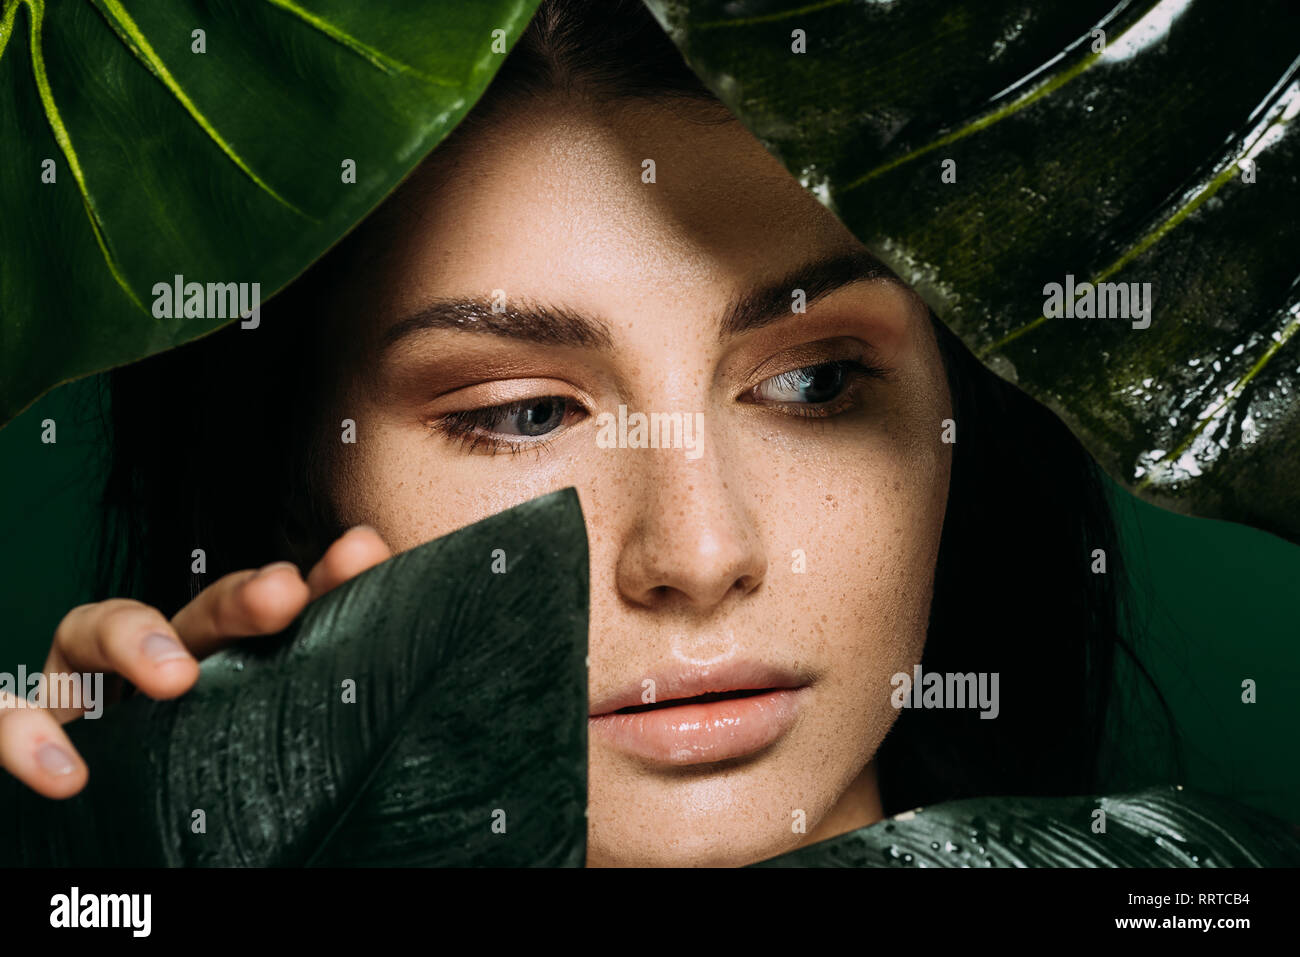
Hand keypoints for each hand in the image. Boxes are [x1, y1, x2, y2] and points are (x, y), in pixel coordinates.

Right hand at [0, 525, 390, 798]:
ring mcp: (86, 693)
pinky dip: (23, 734)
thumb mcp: (257, 759)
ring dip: (132, 638)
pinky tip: (63, 770)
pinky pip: (9, 718)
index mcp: (229, 670)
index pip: (275, 613)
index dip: (319, 583)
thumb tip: (398, 724)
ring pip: (94, 633)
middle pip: (201, 614)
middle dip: (242, 597)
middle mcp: (158, 666)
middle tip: (282, 594)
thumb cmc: (192, 800)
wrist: (95, 846)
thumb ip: (306, 728)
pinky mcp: (31, 727)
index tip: (364, 555)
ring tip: (172, 678)